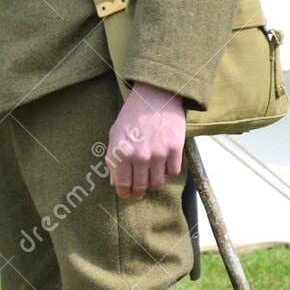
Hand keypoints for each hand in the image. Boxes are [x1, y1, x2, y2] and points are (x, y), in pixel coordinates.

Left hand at [106, 83, 186, 198]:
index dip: (124, 193)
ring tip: (151, 177)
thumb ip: (113, 159)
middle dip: (138, 192)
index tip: (127, 193)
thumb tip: (115, 182)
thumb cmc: (132, 115)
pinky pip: (173, 172)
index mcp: (121, 153)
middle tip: (139, 190)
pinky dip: (168, 171)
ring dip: (154, 183)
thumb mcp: (115, 135)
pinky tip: (164, 163)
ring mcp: (158, 153)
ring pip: (157, 184)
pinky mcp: (175, 148)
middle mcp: (139, 156)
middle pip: (140, 188)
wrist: (155, 95)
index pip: (122, 185)